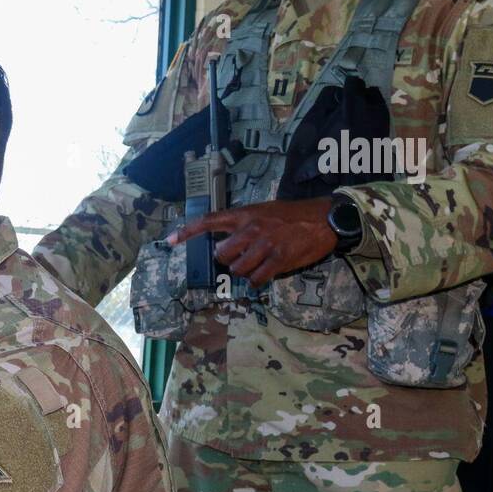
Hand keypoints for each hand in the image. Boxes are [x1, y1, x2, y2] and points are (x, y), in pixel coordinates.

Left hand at [166, 198, 336, 287]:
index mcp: (245, 214)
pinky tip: (261, 276)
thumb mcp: (263, 210)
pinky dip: (255, 281)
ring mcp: (264, 246)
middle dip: (226, 259)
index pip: (209, 221)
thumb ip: (242, 223)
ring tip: (255, 264)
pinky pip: (256, 279)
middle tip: (239, 257)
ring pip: (237, 269)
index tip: (169, 241)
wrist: (323, 219)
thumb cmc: (292, 215)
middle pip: (221, 254)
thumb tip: (225, 240)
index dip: (187, 231)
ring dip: (242, 271)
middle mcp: (251, 229)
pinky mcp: (279, 261)